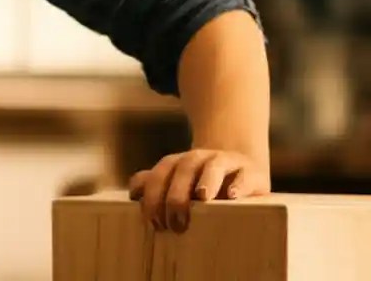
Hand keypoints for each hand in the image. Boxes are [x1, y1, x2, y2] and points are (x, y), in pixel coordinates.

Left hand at [128, 149, 269, 232]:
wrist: (241, 166)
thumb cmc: (202, 182)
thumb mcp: (178, 182)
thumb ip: (155, 184)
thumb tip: (133, 193)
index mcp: (177, 163)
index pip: (159, 174)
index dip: (153, 197)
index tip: (154, 223)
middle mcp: (198, 158)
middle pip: (182, 170)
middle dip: (176, 197)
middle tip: (175, 225)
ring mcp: (225, 161)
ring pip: (213, 166)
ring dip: (206, 180)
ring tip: (203, 197)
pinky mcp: (251, 171)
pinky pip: (245, 174)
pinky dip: (239, 184)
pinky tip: (232, 195)